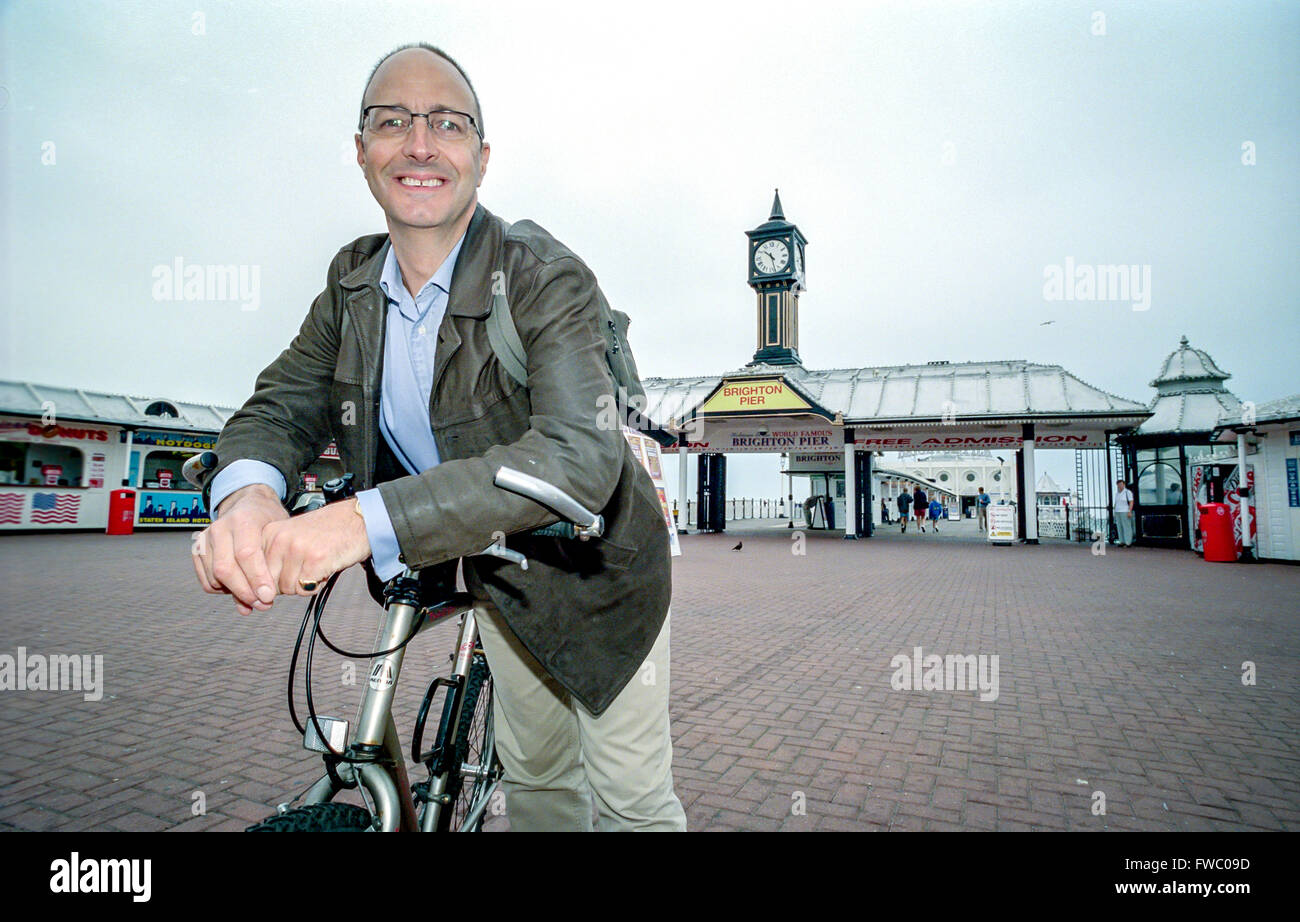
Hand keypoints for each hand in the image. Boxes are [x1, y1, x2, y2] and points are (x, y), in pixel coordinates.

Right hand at [192, 484, 288, 614]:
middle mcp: (220, 527)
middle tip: (262, 603)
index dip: (257, 578)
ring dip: (235, 593)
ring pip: (214, 577)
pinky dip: (222, 590)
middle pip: (225, 568)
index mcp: (243, 519)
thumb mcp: (278, 535)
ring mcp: (205, 539)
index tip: (268, 596)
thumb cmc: (267, 521)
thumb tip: (262, 602)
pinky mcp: (197, 550)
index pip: (246, 554)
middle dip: (245, 592)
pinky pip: (206, 581)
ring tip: (254, 595)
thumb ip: (271, 565)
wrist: (249, 505)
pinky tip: (238, 586)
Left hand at [261, 498, 371, 598]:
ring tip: (315, 566)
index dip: (264, 584)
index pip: (251, 572)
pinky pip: (305, 589)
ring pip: (287, 589)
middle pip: (268, 583)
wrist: (357, 520)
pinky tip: (323, 569)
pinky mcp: (315, 560)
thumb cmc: (326, 531)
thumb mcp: (290, 537)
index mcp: (269, 532)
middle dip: (286, 585)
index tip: (269, 589)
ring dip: (303, 585)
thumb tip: (260, 591)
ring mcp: (297, 548)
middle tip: (302, 571)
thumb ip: (272, 559)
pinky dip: (316, 585)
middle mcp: (280, 539)